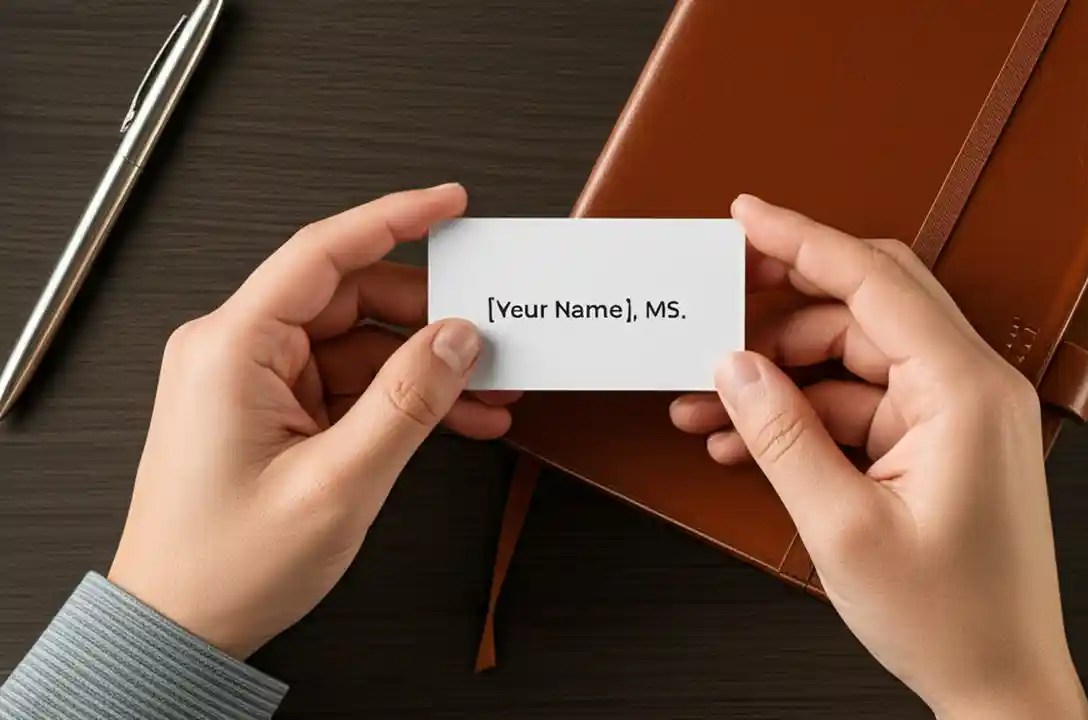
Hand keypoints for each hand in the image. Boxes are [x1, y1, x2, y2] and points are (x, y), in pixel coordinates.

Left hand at [108, 183, 515, 659]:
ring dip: (424, 367)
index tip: (449, 204)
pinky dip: (400, 399)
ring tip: (486, 390)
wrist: (180, 626)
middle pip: (353, 299)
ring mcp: (255, 382)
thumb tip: (457, 340)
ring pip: (360, 345)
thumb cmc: (224, 564)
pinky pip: (350, 384)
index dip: (394, 218)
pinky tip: (453, 417)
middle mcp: (237, 352)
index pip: (323, 252)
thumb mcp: (338, 483)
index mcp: (233, 348)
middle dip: (429, 317)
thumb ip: (407, 402)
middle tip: (490, 335)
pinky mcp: (272, 411)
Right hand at [670, 195, 1087, 718]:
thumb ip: (781, 435)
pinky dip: (805, 416)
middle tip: (716, 308)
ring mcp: (957, 416)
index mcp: (964, 392)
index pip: (873, 280)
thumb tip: (735, 369)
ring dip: (779, 377)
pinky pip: (861, 405)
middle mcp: (970, 388)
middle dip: (779, 308)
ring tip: (708, 406)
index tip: (746, 217)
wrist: (999, 685)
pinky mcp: (940, 443)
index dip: (801, 240)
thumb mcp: (842, 527)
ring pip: (853, 359)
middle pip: (863, 307)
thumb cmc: (950, 618)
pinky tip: (747, 441)